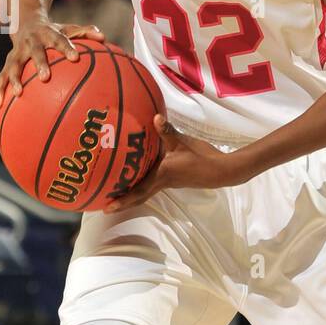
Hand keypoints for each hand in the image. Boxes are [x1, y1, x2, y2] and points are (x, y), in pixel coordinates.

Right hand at [0, 17, 104, 105]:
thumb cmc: (54, 31)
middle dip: (39, 64)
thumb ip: (86, 32)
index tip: (75, 57)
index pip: (60, 40)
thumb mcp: (69, 29)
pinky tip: (0, 104)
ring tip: (18, 93)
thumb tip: (103, 37)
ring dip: (14, 79)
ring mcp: (17, 52)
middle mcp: (31, 42)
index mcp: (48, 34)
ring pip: (13, 65)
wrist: (26, 22)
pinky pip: (1, 76)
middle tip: (45, 78)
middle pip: (35, 52)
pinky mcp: (8, 62)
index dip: (67, 47)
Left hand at [103, 117, 248, 212]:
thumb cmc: (201, 158)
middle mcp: (162, 182)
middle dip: (123, 202)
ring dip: (131, 195)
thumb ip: (167, 130)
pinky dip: (141, 186)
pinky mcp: (173, 179)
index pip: (138, 191)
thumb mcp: (183, 142)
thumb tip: (154, 117)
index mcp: (161, 175)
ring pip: (145, 192)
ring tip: (116, 194)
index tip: (107, 207)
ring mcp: (168, 182)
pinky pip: (152, 185)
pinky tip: (137, 177)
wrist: (220, 170)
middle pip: (139, 197)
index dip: (122, 200)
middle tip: (106, 206)